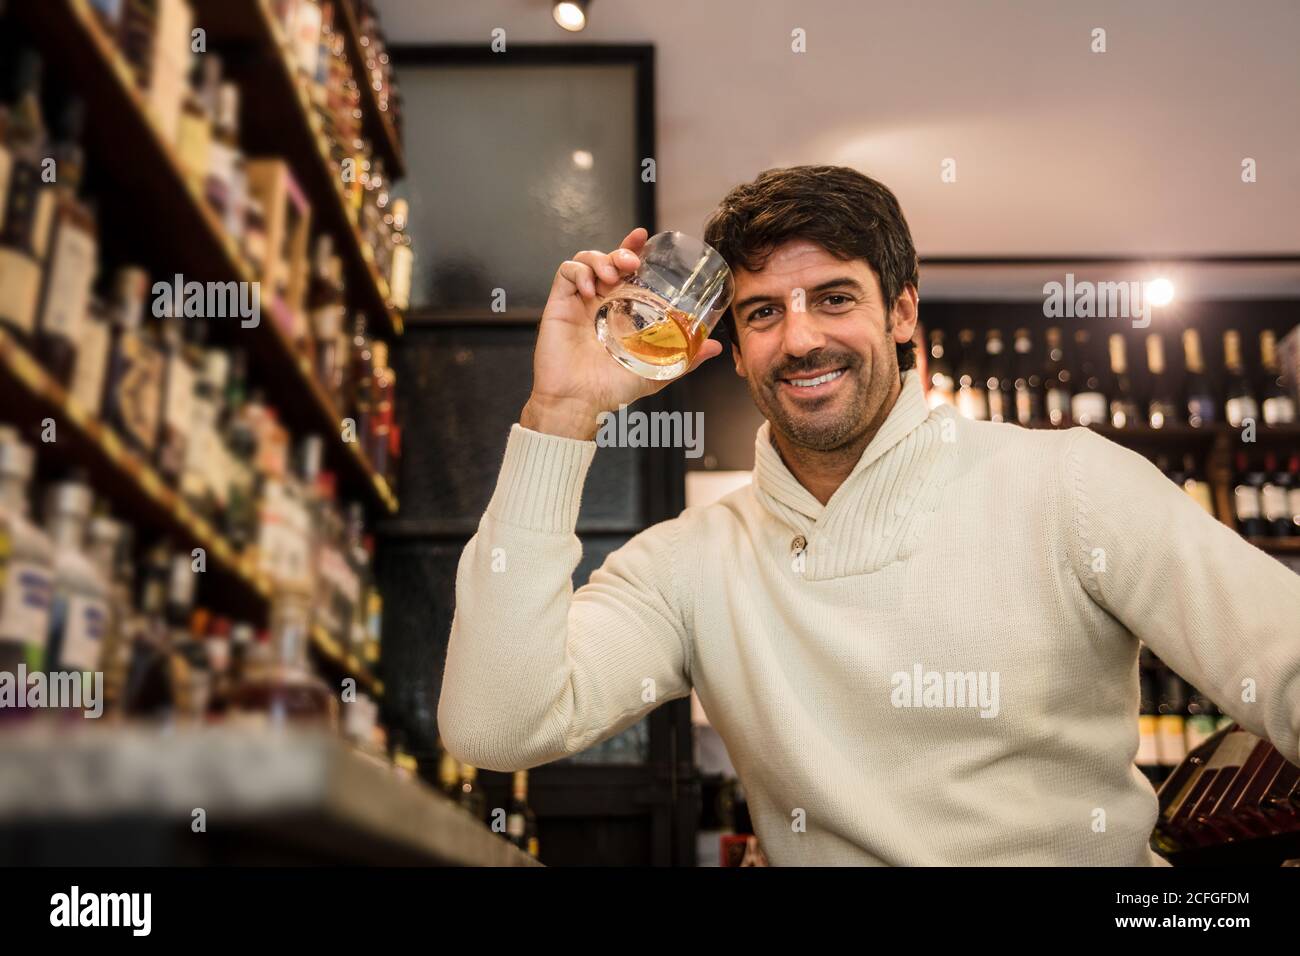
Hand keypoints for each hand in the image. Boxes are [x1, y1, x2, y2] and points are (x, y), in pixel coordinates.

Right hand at [520, 227, 723, 439]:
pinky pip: (566, 273)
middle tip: (632, 264)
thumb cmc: (611, 391)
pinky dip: (579, 273)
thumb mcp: (656, 372)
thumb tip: (716, 347)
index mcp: (620, 311)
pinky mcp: (558, 305)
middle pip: (608, 260)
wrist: (579, 403)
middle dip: (621, 251)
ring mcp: (578, 302)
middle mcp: (599, 302)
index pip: (627, 270)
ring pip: (586, 260)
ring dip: (601, 259)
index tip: (644, 236)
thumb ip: (685, 358)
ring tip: (612, 277)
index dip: (633, 248)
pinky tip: (590, 291)